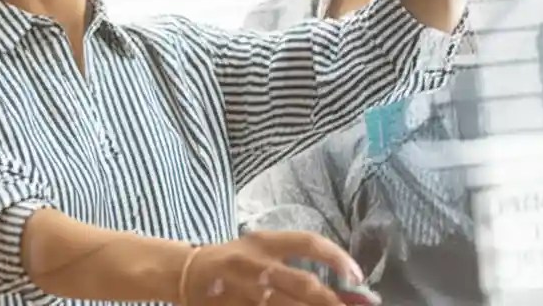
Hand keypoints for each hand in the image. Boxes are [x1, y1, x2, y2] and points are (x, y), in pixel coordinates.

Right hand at [178, 231, 373, 305]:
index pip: (307, 242)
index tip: (358, 276)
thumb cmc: (230, 262)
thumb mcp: (258, 252)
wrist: (184, 274)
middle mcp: (254, 265)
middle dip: (332, 302)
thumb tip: (350, 290)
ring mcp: (244, 291)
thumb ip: (296, 268)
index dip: (337, 258)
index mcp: (262, 243)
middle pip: (304, 284)